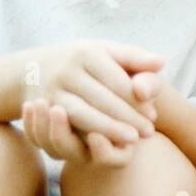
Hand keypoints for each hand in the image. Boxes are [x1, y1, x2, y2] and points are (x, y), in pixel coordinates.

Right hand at [22, 40, 162, 152]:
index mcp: (86, 52)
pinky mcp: (39, 109)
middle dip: (126, 118)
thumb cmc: (84, 60)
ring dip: (108, 130)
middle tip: (148, 133)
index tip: (153, 116)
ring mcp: (49, 90)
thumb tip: (161, 62)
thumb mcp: (107, 51)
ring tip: (131, 141)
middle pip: (101, 99)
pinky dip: (85, 137)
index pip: (117, 81)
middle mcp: (65, 70)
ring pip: (81, 115)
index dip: (137, 100)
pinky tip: (103, 144)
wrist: (34, 68)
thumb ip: (135, 58)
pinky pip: (63, 127)